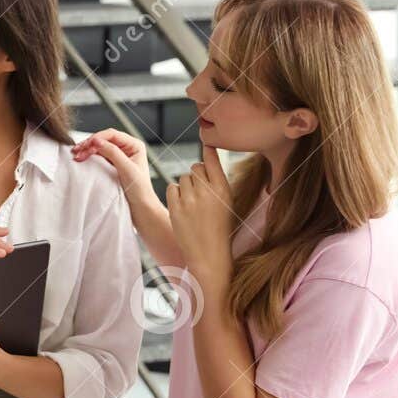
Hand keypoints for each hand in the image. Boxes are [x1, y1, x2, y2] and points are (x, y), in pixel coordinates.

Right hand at [72, 129, 151, 201]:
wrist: (140, 206)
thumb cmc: (140, 189)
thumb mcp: (127, 169)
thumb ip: (113, 153)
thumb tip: (97, 141)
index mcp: (134, 145)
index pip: (113, 135)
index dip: (98, 138)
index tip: (87, 145)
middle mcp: (127, 147)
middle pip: (104, 139)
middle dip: (89, 144)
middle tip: (77, 151)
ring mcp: (119, 155)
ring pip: (99, 147)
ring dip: (87, 149)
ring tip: (76, 154)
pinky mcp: (112, 163)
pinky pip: (98, 155)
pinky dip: (89, 156)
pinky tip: (81, 158)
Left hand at [166, 145, 233, 285]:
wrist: (209, 255)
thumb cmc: (219, 229)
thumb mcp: (226, 204)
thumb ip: (216, 184)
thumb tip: (201, 165)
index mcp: (224, 190)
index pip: (212, 162)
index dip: (208, 151)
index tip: (207, 142)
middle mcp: (207, 192)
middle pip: (195, 168)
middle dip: (196, 175)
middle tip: (200, 192)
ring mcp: (190, 200)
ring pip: (183, 178)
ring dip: (185, 186)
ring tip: (192, 203)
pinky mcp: (176, 208)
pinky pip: (171, 188)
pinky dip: (175, 194)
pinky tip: (182, 206)